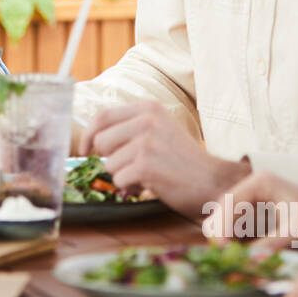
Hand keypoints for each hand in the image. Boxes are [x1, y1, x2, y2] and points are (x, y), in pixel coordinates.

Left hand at [80, 100, 247, 216]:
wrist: (213, 180)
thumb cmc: (183, 159)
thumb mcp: (160, 129)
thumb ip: (131, 127)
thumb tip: (92, 139)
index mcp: (148, 108)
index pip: (102, 116)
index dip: (87, 135)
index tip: (84, 150)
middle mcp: (146, 120)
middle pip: (100, 141)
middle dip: (109, 159)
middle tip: (129, 167)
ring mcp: (146, 142)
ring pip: (109, 164)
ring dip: (123, 175)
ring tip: (147, 175)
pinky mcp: (145, 165)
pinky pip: (119, 180)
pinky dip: (130, 187)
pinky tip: (150, 184)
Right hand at [205, 170, 297, 251]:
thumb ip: (273, 244)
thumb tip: (250, 259)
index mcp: (260, 182)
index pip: (230, 202)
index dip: (221, 224)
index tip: (219, 247)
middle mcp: (252, 189)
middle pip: (223, 210)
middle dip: (219, 232)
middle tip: (219, 256)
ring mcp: (252, 202)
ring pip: (227, 220)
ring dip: (224, 238)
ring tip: (226, 260)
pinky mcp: (255, 217)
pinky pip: (236, 229)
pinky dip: (234, 243)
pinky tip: (235, 258)